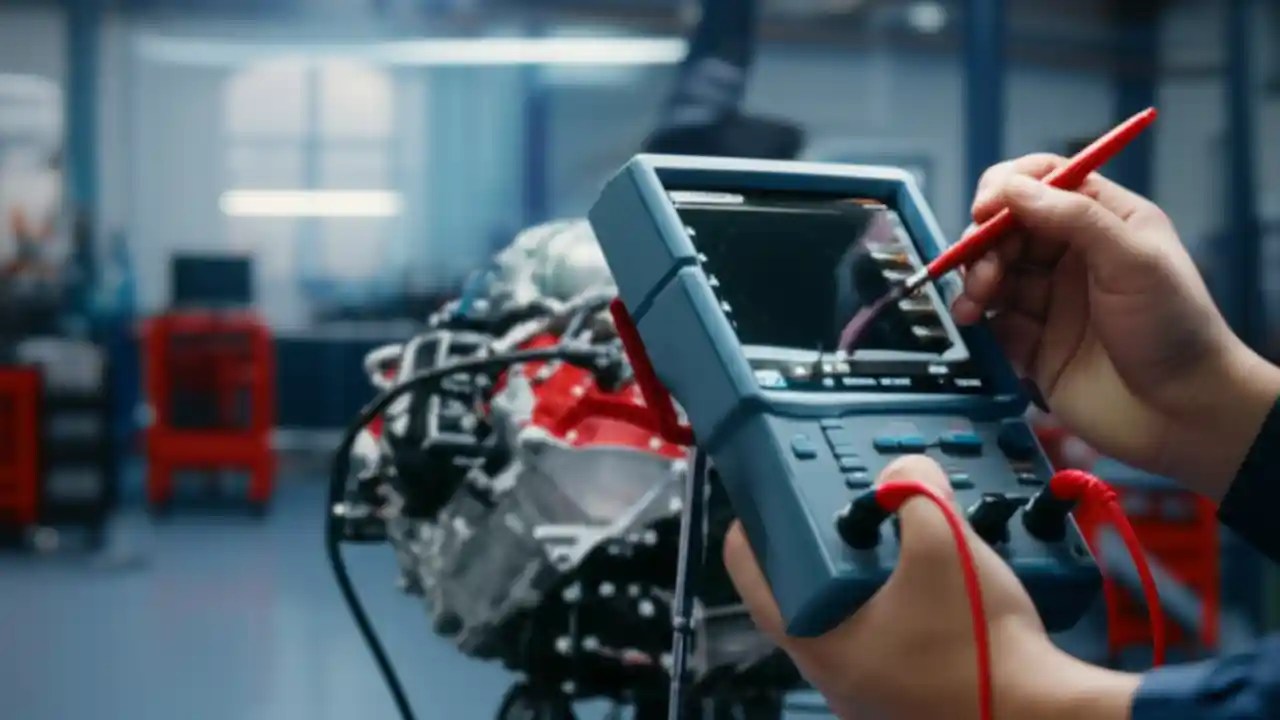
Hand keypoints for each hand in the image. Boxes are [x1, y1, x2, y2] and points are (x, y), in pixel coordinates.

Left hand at [724, 455, 1137, 718]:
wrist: (1047, 718)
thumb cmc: (981, 643)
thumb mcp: (945, 545)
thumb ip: (915, 493)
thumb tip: (903, 473)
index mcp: (820, 645)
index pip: (751, 576)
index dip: (754, 528)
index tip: (765, 498)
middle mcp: (837, 679)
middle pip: (805, 596)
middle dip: (823, 548)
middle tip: (843, 509)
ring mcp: (875, 698)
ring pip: (853, 621)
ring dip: (869, 578)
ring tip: (897, 539)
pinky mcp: (914, 704)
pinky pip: (892, 644)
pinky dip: (903, 608)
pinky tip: (937, 584)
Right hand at [953, 154, 1279, 498]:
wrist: (1181, 415)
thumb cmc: (1175, 330)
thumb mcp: (1133, 261)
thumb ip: (1074, 219)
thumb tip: (1015, 187)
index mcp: (1106, 222)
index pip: (1047, 182)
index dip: (1010, 187)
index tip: (986, 209)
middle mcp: (1075, 256)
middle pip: (1009, 228)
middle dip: (985, 241)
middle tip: (982, 268)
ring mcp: (1052, 300)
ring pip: (994, 272)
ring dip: (975, 278)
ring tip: (976, 300)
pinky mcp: (1034, 343)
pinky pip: (993, 318)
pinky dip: (975, 314)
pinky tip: (973, 319)